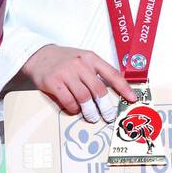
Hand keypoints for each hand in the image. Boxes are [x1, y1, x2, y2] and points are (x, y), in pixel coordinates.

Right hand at [22, 45, 136, 121]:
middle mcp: (80, 64)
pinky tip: (75, 109)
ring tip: (92, 117)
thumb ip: (97, 72)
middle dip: (106, 107)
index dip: (124, 88)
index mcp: (91, 58)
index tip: (132, 99)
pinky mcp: (53, 82)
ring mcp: (66, 73)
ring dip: (90, 111)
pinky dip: (74, 109)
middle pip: (98, 90)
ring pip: (84, 98)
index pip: (112, 74)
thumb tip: (112, 93)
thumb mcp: (84, 59)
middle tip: (108, 116)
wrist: (39, 55)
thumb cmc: (65, 60)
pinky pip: (68, 101)